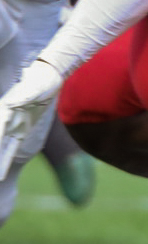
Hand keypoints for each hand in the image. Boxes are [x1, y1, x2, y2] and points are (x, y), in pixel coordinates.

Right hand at [0, 60, 61, 174]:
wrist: (48, 75)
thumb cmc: (39, 78)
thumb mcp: (33, 87)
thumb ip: (22, 96)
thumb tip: (10, 103)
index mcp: (5, 107)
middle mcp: (5, 117)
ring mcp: (13, 123)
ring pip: (3, 145)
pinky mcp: (22, 128)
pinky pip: (14, 145)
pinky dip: (8, 155)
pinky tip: (4, 168)